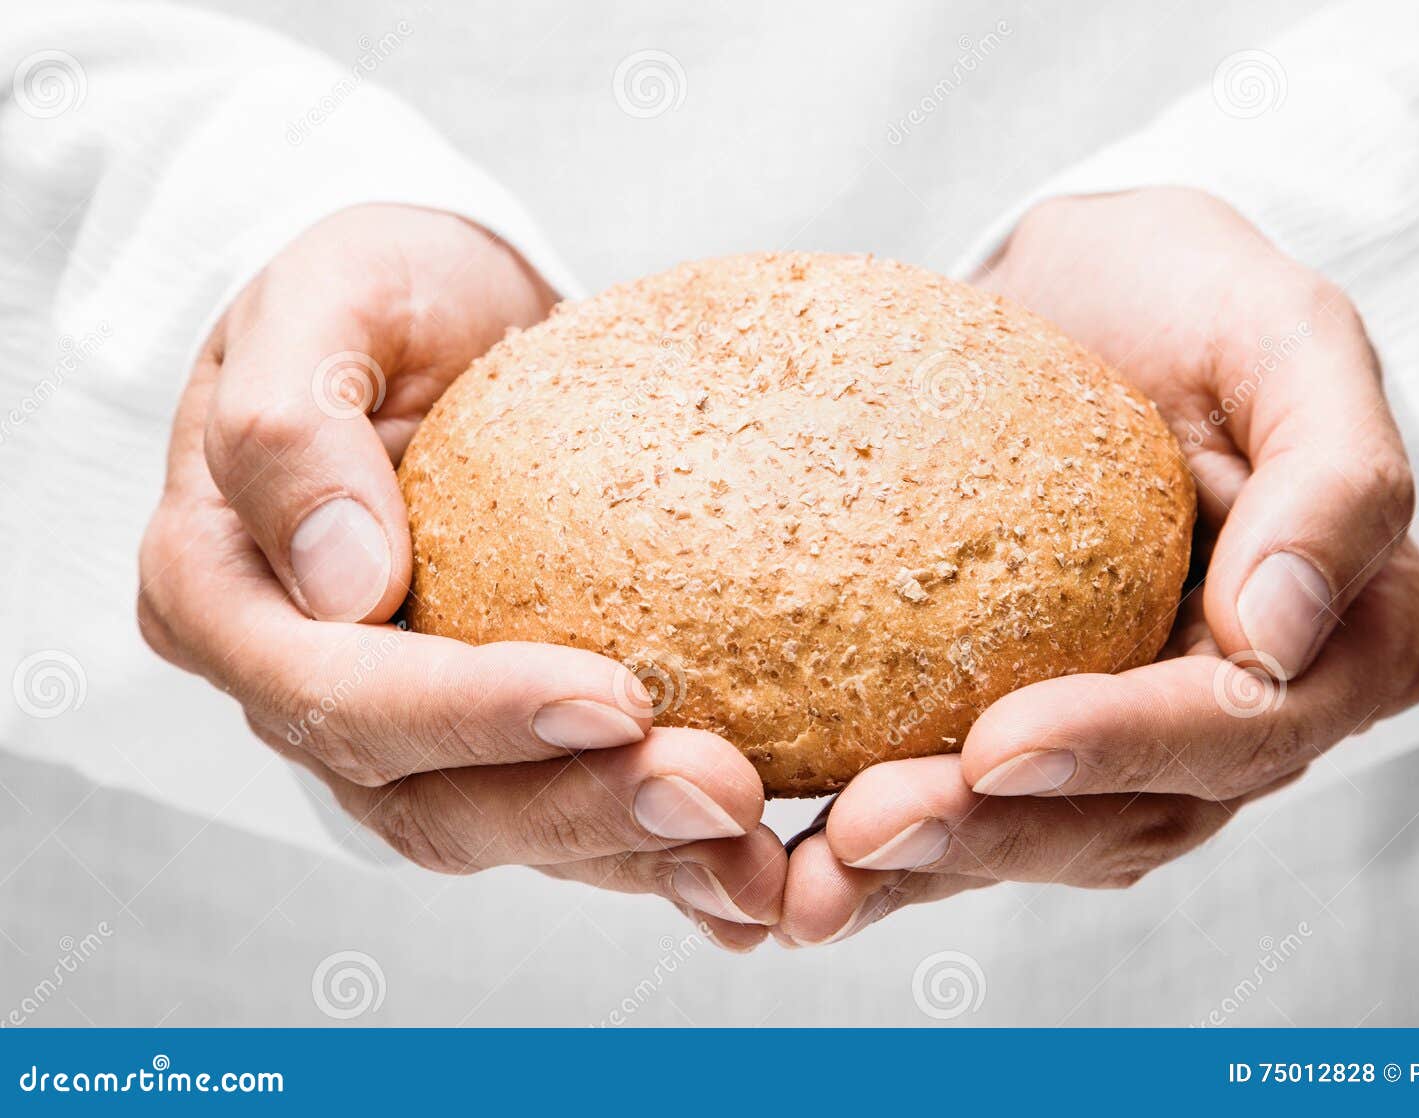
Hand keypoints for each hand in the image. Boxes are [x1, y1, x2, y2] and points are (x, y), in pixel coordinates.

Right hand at [137, 205, 782, 950]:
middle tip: (719, 790)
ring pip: (501, 832)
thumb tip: (342, 580)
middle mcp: (301, 687)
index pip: (336, 690)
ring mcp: (396, 727)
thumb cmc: (383, 293)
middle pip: (425, 797)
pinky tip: (744, 855)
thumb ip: (289, 419)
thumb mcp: (328, 295)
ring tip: (755, 844)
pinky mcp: (487, 736)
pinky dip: (651, 849)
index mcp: (226, 594)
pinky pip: (562, 816)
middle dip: (578, 806)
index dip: (471, 713)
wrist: (449, 319)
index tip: (615, 695)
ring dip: (632, 849)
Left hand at [779, 189, 1418, 945]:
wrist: (1089, 297)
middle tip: (867, 829)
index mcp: (1344, 642)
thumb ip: (1335, 473)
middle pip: (1134, 814)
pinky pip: (973, 810)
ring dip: (928, 869)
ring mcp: (1139, 736)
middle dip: (997, 834)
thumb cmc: (1193, 298)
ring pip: (1046, 838)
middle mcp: (1245, 714)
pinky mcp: (1037, 731)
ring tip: (808, 880)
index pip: (1244, 724)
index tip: (997, 744)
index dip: (1124, 748)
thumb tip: (1282, 635)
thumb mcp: (1285, 332)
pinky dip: (891, 854)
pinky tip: (793, 865)